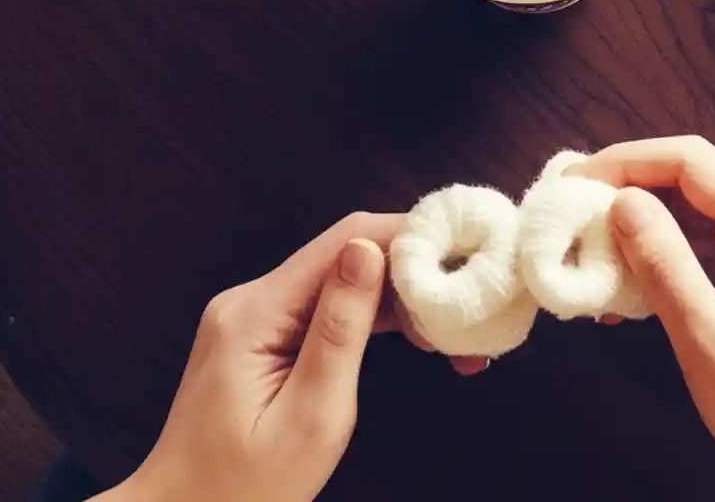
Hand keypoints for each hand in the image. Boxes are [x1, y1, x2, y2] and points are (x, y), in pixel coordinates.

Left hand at [93, 212, 479, 501]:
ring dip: (403, 301)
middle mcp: (250, 300)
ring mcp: (254, 316)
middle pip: (348, 255)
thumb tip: (368, 251)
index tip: (466, 253)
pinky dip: (377, 319)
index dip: (411, 237)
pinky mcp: (263, 336)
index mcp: (255, 313)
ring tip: (455, 337)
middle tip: (470, 311)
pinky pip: (328, 308)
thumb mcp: (310, 416)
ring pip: (344, 281)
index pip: (345, 240)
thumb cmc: (245, 487)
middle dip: (416, 275)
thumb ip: (341, 331)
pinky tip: (418, 340)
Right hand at [571, 137, 714, 501]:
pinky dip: (675, 252)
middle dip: (633, 191)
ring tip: (594, 252)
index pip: (694, 163)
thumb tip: (620, 199)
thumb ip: (662, 260)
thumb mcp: (704, 337)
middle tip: (573, 216)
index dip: (628, 161)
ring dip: (650, 225)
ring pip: (705, 208)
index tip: (573, 181)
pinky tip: (634, 279)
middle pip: (699, 179)